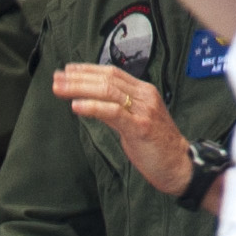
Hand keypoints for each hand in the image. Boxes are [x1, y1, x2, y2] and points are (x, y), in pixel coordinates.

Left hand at [51, 63, 193, 195]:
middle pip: (107, 78)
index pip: (112, 73)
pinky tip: (76, 106)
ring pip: (107, 91)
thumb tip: (91, 102)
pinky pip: (113, 112)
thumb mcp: (135, 120)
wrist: (179, 165)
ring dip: (79, 88)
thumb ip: (117, 109)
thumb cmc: (156, 145)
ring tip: (59, 88)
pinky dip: (93, 107)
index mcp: (143, 91)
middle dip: (78, 77)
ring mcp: (143, 110)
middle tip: (56, 78)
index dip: (87, 70)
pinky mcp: (140, 127)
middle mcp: (144, 96)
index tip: (67, 70)